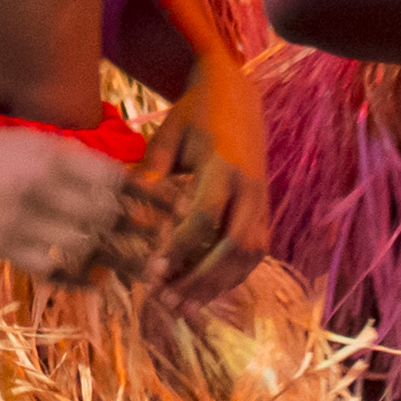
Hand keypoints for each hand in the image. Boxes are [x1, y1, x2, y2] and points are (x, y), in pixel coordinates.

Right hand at [0, 117, 150, 285]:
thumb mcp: (39, 141)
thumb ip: (80, 162)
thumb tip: (128, 185)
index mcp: (52, 155)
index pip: (113, 181)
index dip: (146, 199)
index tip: (170, 211)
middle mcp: (39, 187)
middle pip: (103, 217)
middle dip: (138, 235)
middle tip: (163, 248)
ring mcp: (21, 221)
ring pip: (82, 247)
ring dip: (115, 260)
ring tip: (140, 269)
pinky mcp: (5, 248)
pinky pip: (51, 269)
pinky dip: (79, 277)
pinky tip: (98, 279)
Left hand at [130, 52, 273, 308]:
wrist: (237, 93)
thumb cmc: (196, 111)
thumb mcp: (170, 131)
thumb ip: (154, 167)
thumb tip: (135, 202)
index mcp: (223, 165)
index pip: (204, 218)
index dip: (180, 249)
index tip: (155, 272)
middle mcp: (249, 186)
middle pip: (234, 246)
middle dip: (203, 279)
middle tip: (170, 302)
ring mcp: (261, 197)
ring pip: (250, 253)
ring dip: (220, 284)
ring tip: (187, 307)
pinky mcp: (265, 206)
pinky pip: (257, 248)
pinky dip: (235, 273)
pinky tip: (209, 289)